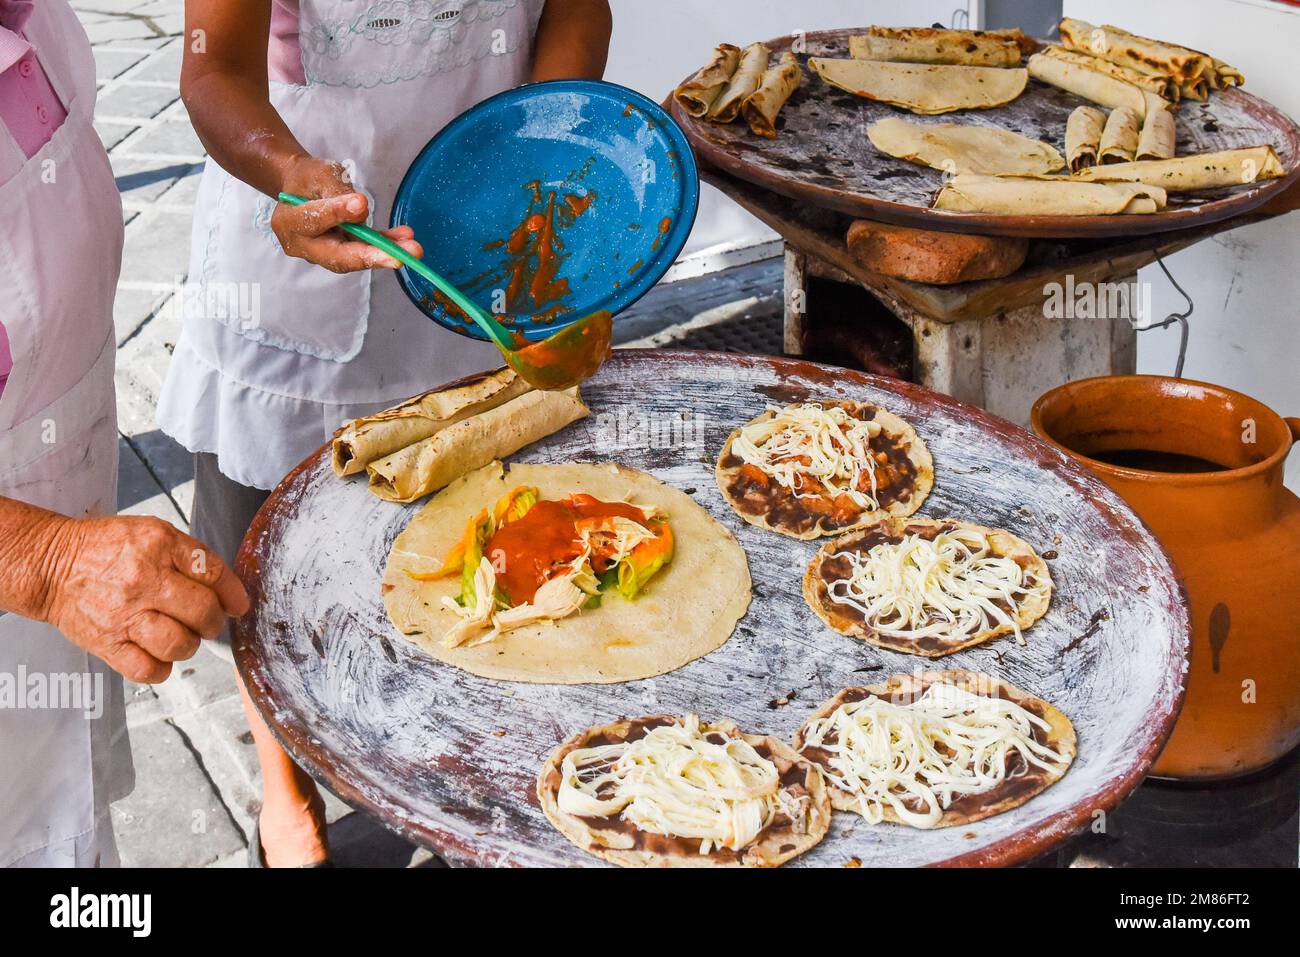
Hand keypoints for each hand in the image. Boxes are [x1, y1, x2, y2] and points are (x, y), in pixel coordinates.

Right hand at [41, 516, 250, 683]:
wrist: (52, 564)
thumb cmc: (106, 549)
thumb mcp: (153, 533)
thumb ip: (191, 557)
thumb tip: (227, 590)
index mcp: (159, 546)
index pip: (213, 573)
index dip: (234, 594)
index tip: (238, 605)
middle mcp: (143, 580)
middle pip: (202, 611)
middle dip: (214, 622)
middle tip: (207, 622)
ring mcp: (124, 614)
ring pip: (179, 644)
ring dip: (189, 645)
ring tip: (182, 636)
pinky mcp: (106, 643)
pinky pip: (147, 669)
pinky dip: (161, 667)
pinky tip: (158, 653)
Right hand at [271, 155, 422, 272]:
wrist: (302, 186)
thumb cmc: (307, 178)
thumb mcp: (319, 174)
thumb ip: (337, 192)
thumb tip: (361, 211)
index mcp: (289, 222)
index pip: (313, 221)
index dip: (338, 214)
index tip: (360, 204)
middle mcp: (304, 245)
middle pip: (338, 255)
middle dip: (371, 256)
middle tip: (399, 257)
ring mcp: (324, 253)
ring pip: (356, 256)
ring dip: (386, 252)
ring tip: (413, 248)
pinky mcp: (343, 251)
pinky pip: (366, 250)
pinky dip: (386, 244)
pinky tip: (406, 239)